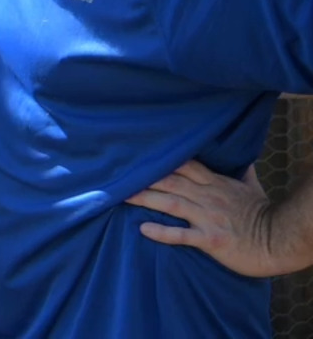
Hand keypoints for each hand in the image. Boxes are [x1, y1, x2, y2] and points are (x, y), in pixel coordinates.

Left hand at [125, 160, 292, 276]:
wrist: (279, 241)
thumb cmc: (263, 215)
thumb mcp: (253, 188)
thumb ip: (244, 172)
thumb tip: (243, 158)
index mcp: (216, 184)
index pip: (184, 165)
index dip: (161, 160)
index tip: (139, 157)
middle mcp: (208, 197)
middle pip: (170, 182)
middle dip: (144, 178)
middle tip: (120, 176)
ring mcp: (208, 218)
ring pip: (171, 204)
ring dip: (145, 200)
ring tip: (122, 197)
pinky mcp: (211, 239)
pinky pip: (182, 235)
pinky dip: (162, 232)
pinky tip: (143, 229)